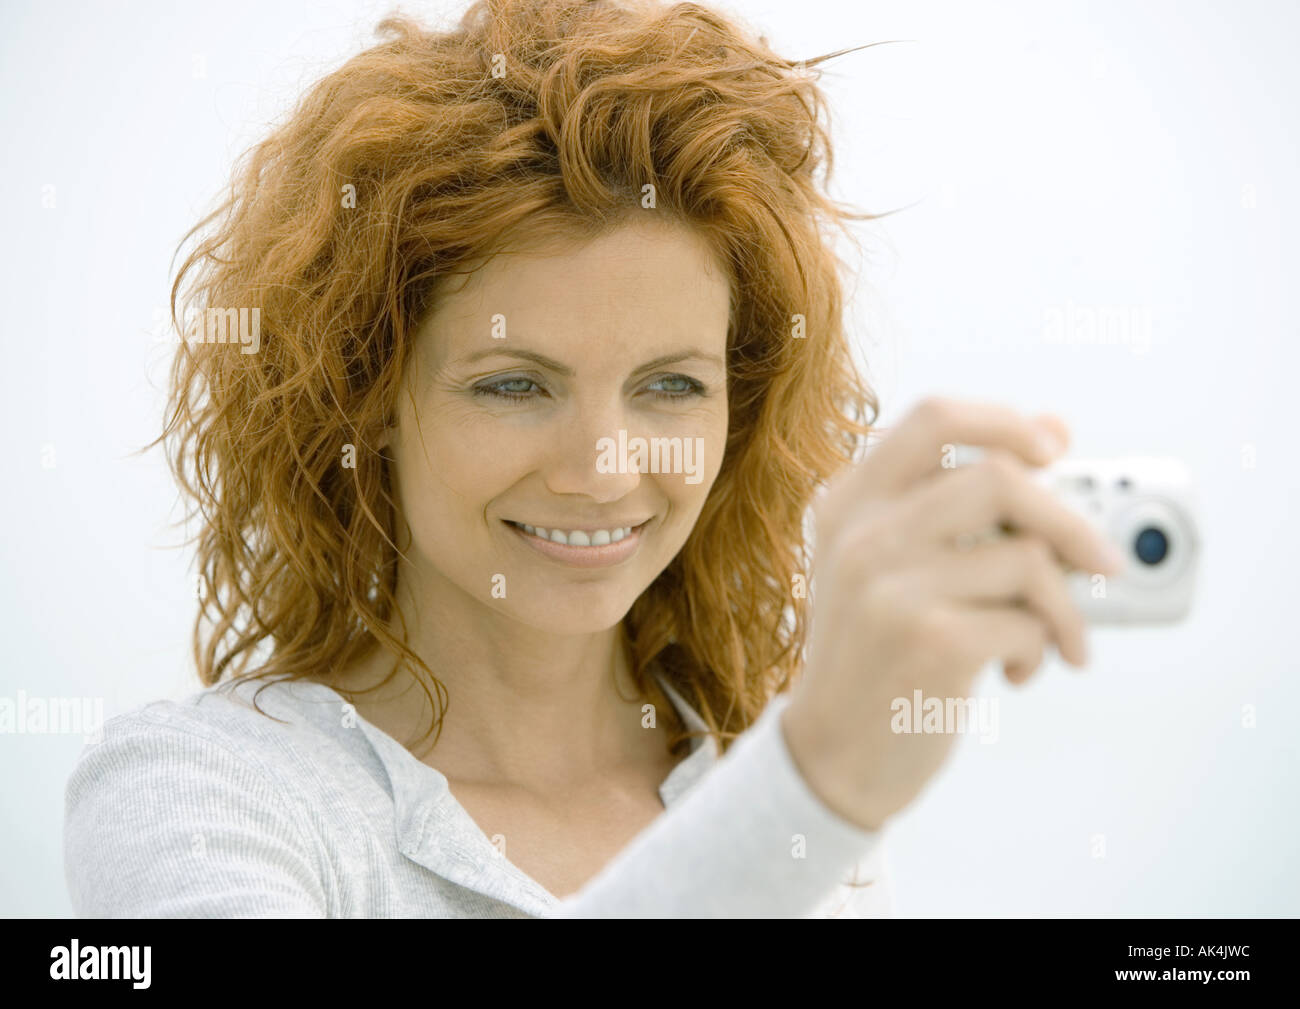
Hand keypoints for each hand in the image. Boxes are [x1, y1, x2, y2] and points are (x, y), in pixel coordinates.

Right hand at [781, 397, 1124, 830]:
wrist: (831, 757)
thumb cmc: (875, 657)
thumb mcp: (894, 568)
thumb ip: (960, 500)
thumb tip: (1056, 429)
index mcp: (848, 505)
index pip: (933, 418)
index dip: (1004, 422)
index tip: (1052, 449)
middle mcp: (861, 535)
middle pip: (998, 477)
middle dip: (1068, 518)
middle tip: (1101, 560)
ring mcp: (890, 586)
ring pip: (1028, 557)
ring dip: (1065, 606)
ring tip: (1054, 638)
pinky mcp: (928, 640)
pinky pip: (1029, 622)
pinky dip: (1044, 649)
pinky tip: (1016, 671)